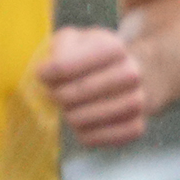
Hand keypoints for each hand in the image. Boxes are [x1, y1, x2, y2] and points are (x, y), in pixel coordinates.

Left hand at [39, 26, 146, 146]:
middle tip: (55, 93)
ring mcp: (138, 101)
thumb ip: (57, 48)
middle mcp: (131, 73)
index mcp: (112, 47)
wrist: (127, 74)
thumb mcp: (73, 40)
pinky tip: (82, 125)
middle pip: (77, 93)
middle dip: (59, 95)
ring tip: (69, 108)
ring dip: (71, 116)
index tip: (42, 74)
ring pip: (88, 117)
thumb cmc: (90, 56)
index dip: (47, 73)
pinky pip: (100, 138)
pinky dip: (85, 135)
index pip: (63, 66)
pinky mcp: (136, 126)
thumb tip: (47, 72)